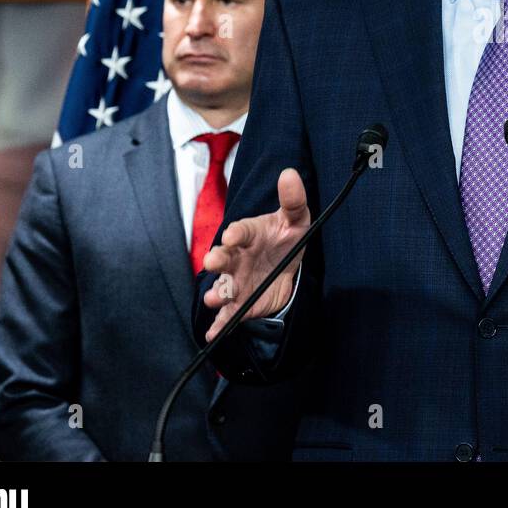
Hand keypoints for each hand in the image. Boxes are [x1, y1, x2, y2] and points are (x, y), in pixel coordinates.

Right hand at [202, 168, 310, 341]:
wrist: (284, 267)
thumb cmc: (285, 237)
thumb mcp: (296, 219)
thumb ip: (293, 200)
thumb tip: (290, 174)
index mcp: (248, 234)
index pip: (241, 231)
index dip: (236, 232)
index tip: (232, 234)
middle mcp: (236, 257)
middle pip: (223, 257)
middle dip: (218, 259)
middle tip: (212, 262)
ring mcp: (235, 280)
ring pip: (222, 286)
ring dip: (217, 292)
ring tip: (215, 298)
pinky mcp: (239, 303)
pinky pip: (227, 315)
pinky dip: (219, 324)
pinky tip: (212, 334)